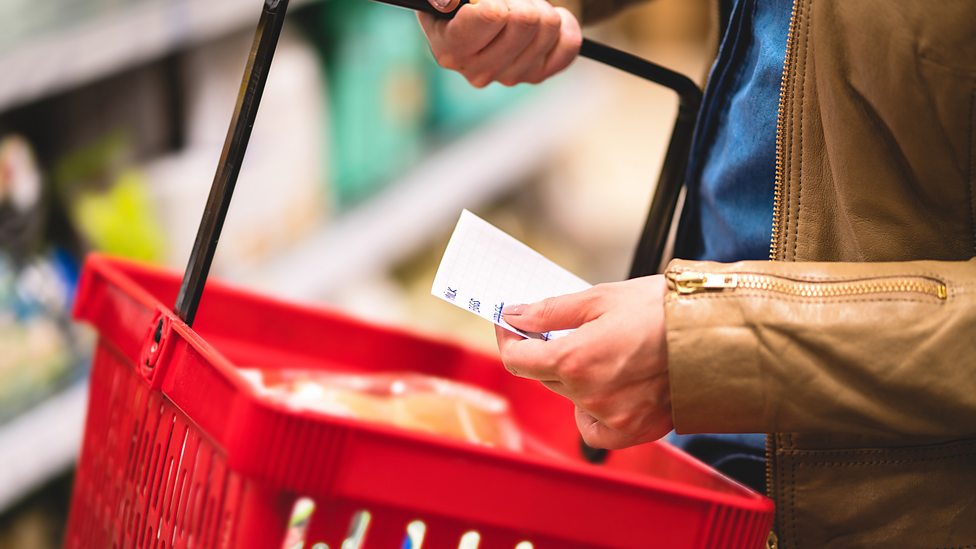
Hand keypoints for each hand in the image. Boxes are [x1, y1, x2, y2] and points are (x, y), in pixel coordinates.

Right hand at [418, 0, 581, 87]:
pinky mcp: (536, 76)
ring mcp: (509, 76)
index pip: (492, 15)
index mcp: (451, 46)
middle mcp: (477, 70)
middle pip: (526, 19)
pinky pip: (569, 44)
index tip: (492, 0)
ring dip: (539, 6)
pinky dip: (563, 24)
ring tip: (521, 7)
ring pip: (549, 26)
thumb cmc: (464, 1)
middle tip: (510, 0)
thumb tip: (489, 6)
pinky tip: (544, 23)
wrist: (473, 13)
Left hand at [496, 276, 671, 448]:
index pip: (517, 359)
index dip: (508, 339)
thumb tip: (514, 315)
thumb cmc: (663, 309)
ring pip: (570, 399)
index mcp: (574, 360)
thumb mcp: (600, 297)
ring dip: (573, 378)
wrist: (718, 333)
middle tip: (563, 329)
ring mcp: (612, 417)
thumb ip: (550, 311)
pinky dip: (592, 411)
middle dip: (545, 352)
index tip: (511, 324)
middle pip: (543, 377)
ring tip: (602, 352)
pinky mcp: (634, 431)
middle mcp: (588, 395)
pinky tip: (608, 388)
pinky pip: (594, 429)